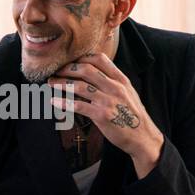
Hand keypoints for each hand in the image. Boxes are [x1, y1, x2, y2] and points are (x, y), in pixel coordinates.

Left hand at [48, 53, 163, 175]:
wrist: (143, 136)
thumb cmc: (132, 115)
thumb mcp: (128, 93)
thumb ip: (113, 82)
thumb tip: (94, 74)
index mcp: (121, 79)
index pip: (99, 59)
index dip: (81, 57)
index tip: (69, 60)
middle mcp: (115, 87)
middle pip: (86, 69)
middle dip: (67, 69)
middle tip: (56, 71)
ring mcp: (108, 101)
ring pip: (79, 86)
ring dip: (62, 84)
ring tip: (51, 83)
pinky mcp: (102, 115)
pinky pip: (78, 106)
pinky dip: (64, 102)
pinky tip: (54, 101)